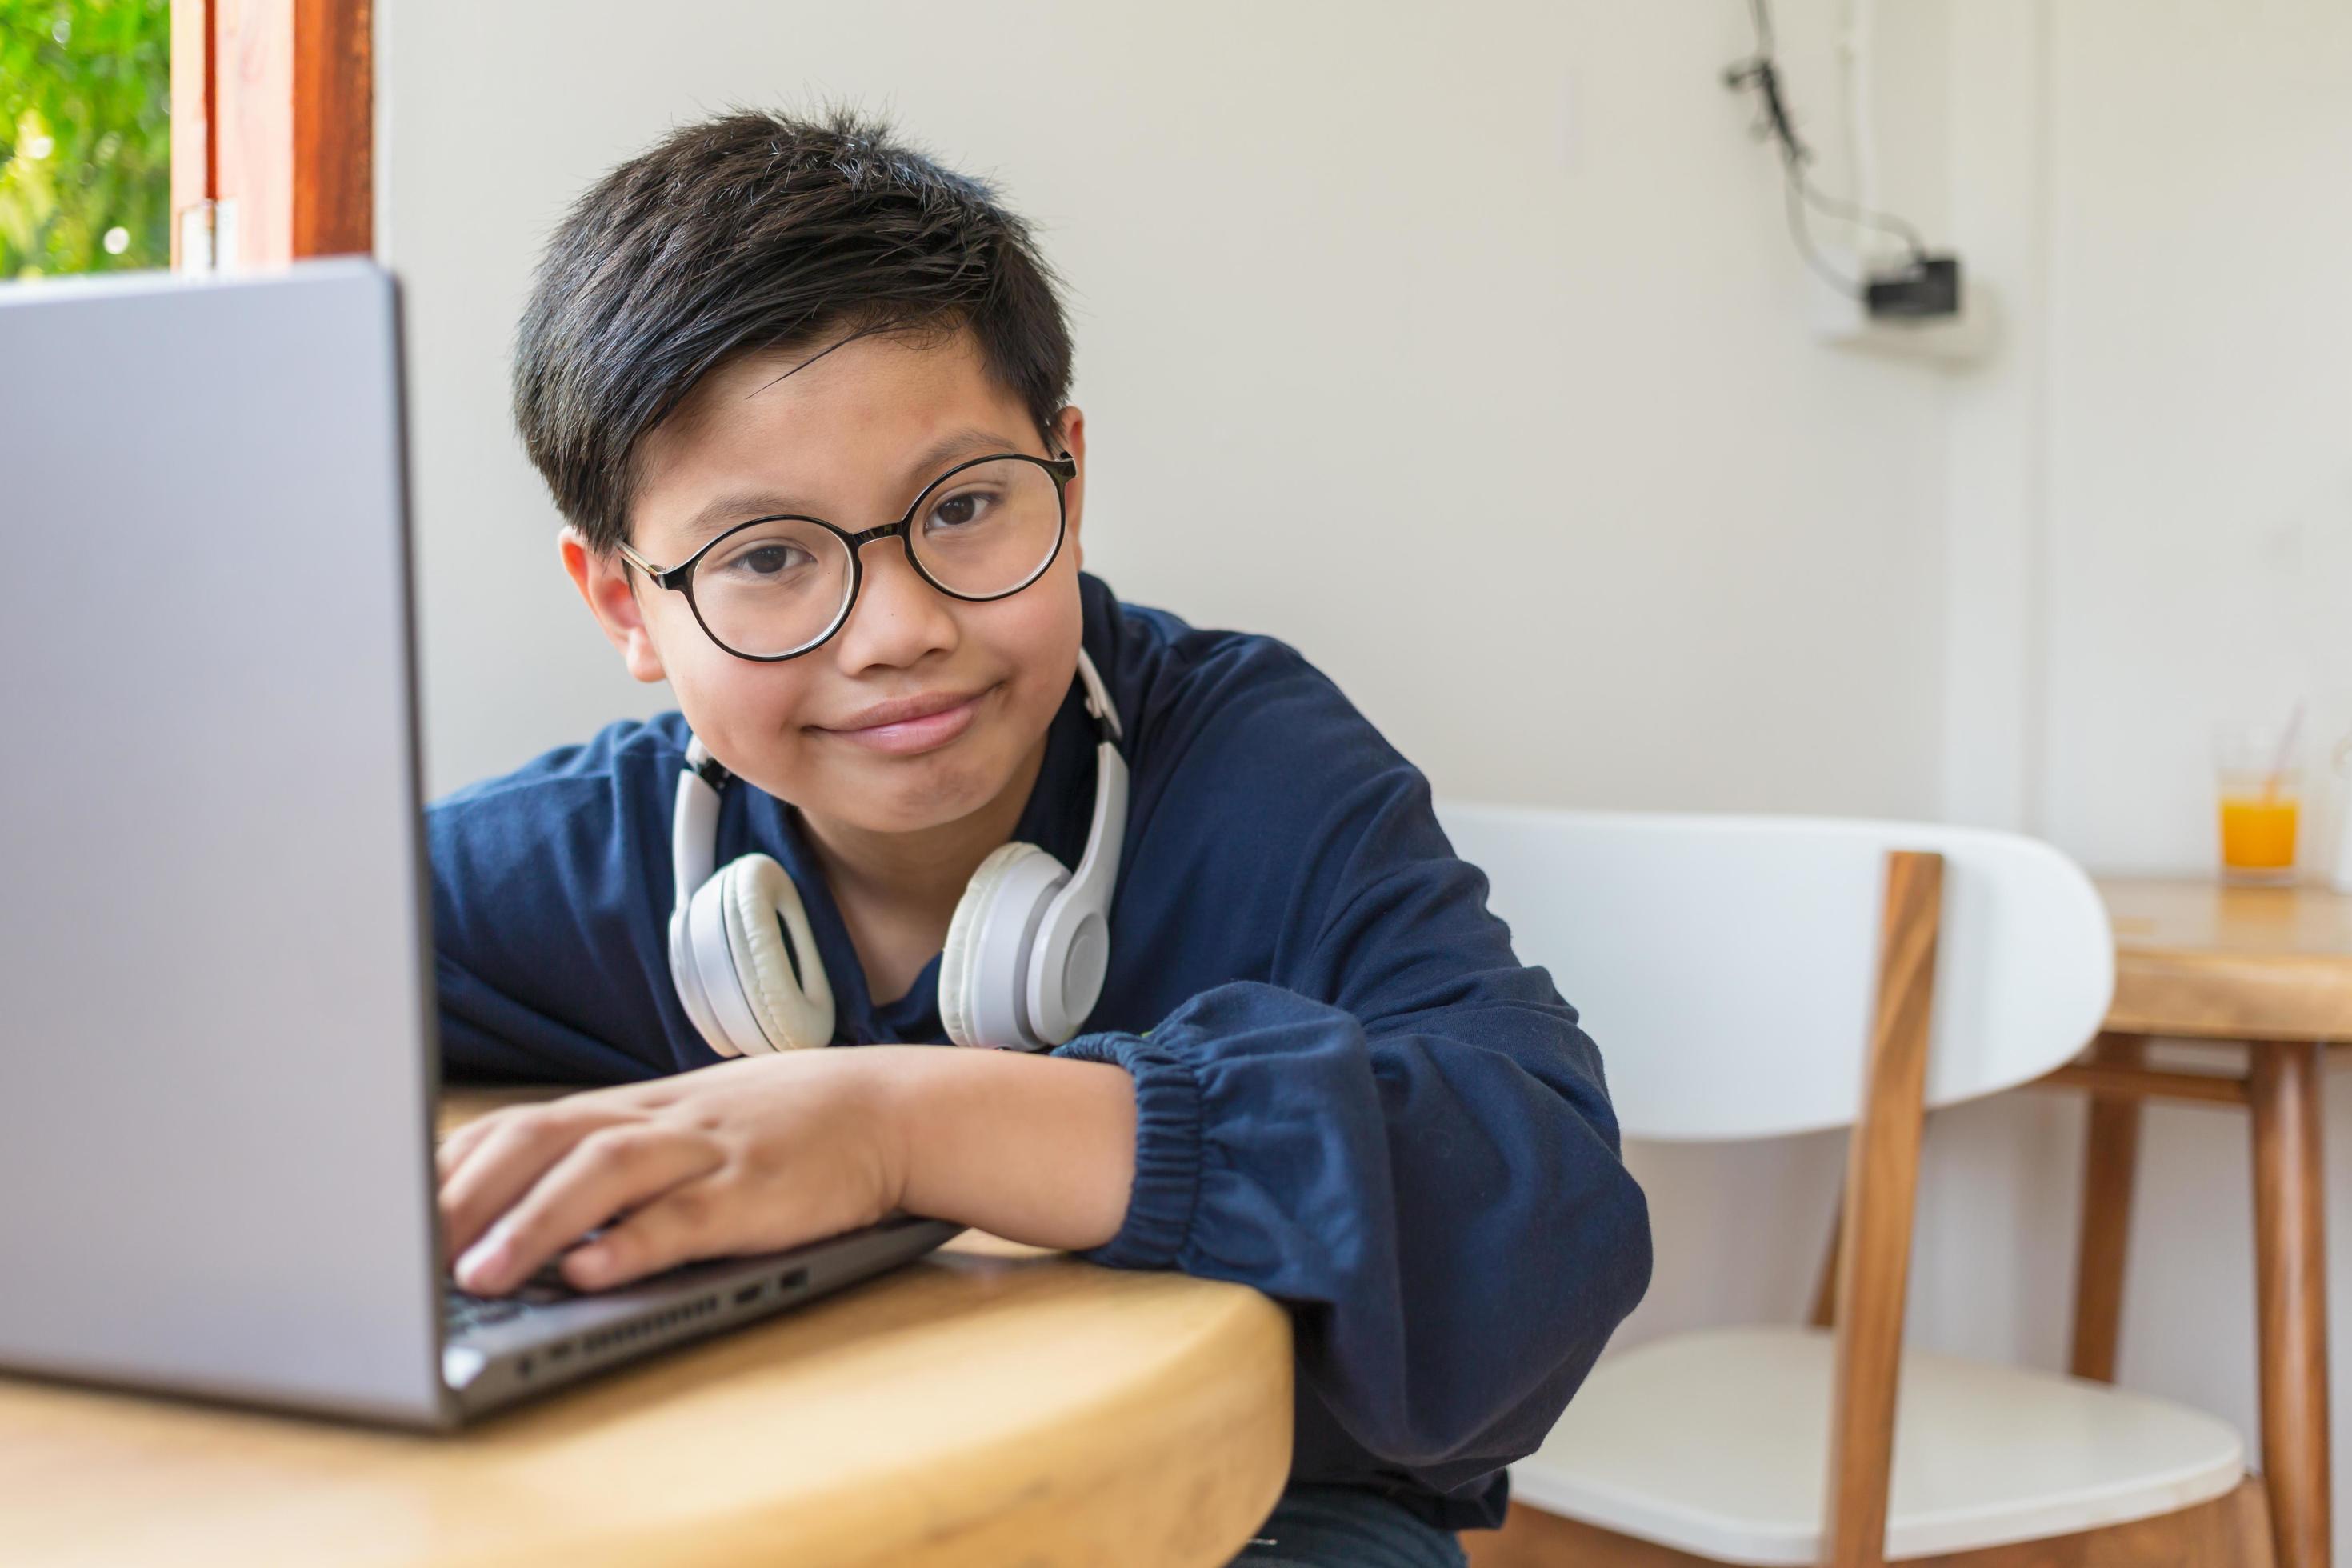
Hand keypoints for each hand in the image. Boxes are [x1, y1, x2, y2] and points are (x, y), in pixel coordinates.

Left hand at [436, 1049, 906, 1295]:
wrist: (890, 1108)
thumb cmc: (775, 1132)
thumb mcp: (683, 1132)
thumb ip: (605, 1164)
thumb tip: (508, 1213)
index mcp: (630, 1110)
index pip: (518, 1124)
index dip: (449, 1169)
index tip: (387, 1214)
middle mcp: (657, 1121)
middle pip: (542, 1139)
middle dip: (465, 1197)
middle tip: (404, 1254)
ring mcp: (707, 1152)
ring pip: (605, 1173)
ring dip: (533, 1223)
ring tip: (479, 1276)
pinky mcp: (755, 1192)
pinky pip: (688, 1215)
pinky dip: (636, 1241)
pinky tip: (595, 1270)